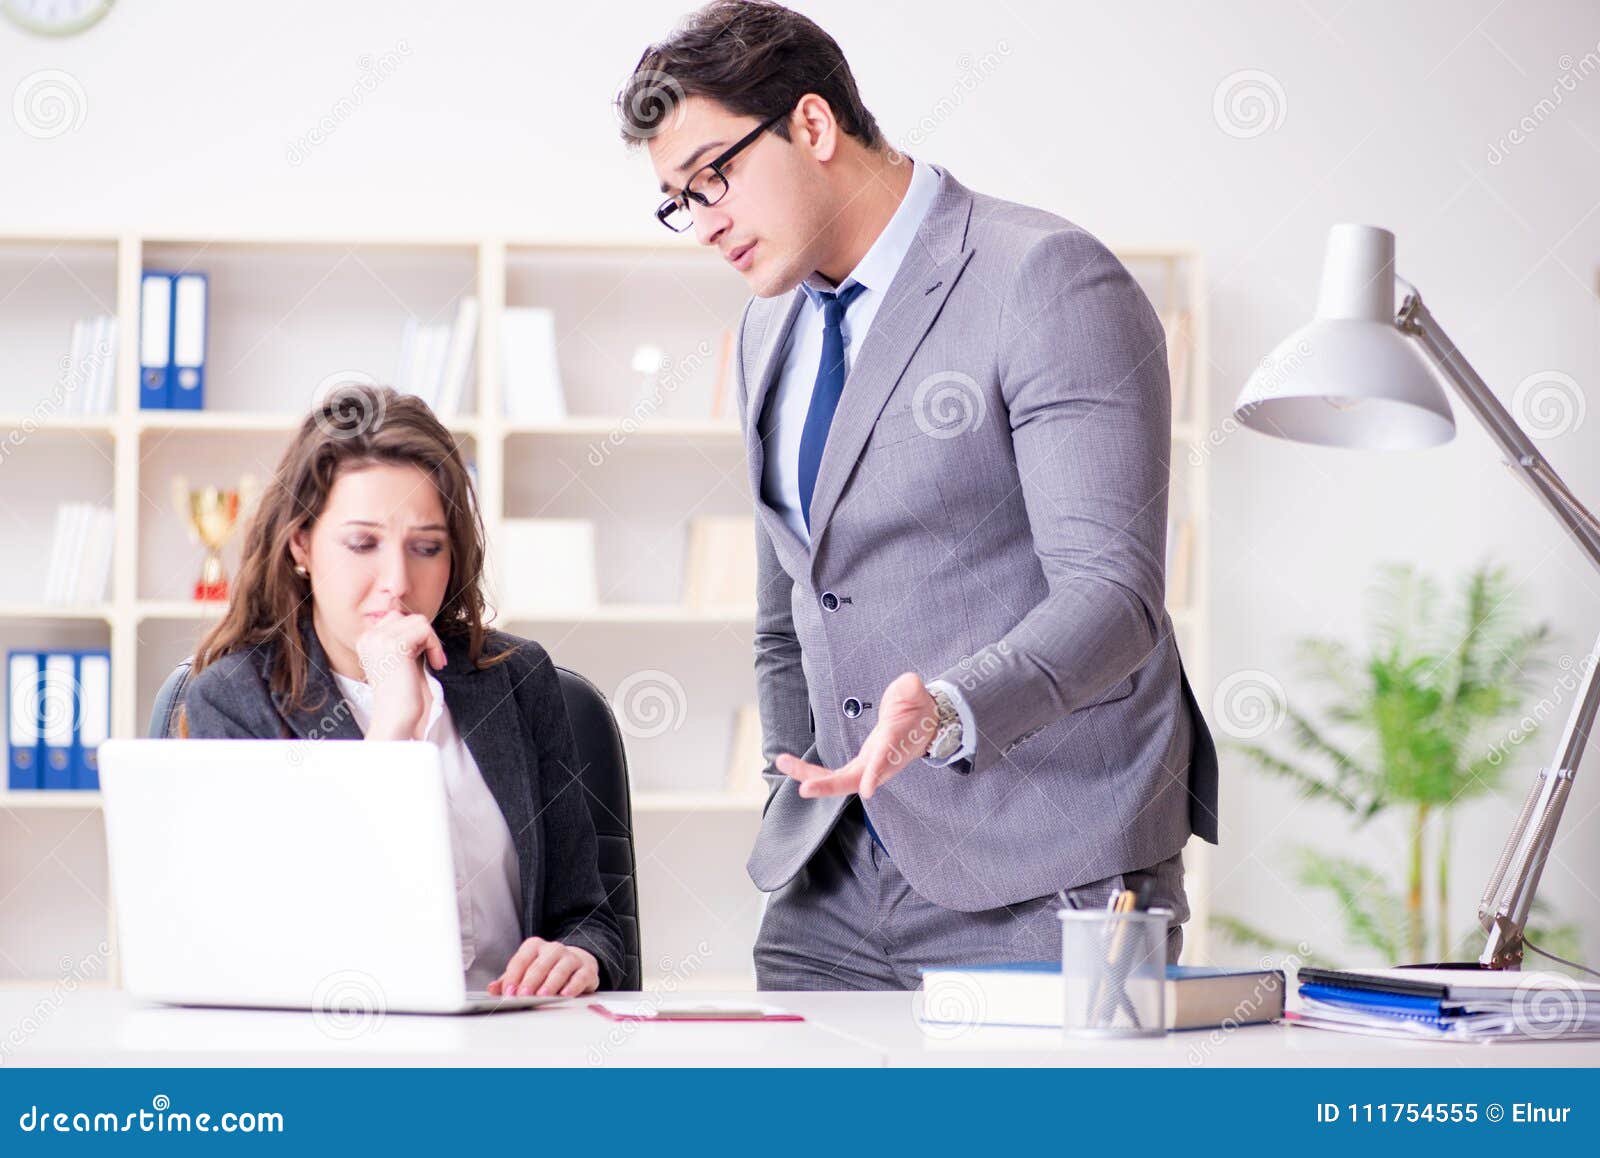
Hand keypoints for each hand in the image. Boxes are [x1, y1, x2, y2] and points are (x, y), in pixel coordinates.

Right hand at [356, 610, 445, 740]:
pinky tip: (436, 664)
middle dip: (426, 636)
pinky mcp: (396, 645)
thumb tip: (420, 620)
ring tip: (432, 661)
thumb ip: (404, 639)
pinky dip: (436, 646)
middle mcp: (369, 637)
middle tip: (431, 658)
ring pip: (419, 621)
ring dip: (432, 641)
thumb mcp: (399, 659)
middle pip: (409, 617)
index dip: (416, 634)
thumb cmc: (401, 693)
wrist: (395, 717)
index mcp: (366, 640)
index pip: (397, 618)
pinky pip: (426, 630)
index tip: (423, 655)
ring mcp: (380, 639)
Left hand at [487, 937, 600, 997]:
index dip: (513, 976)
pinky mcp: (586, 969)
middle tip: (523, 995)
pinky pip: (580, 976)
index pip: (521, 960)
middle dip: (530, 981)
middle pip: (539, 965)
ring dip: (550, 984)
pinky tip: (565, 994)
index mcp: (534, 947)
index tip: (508, 992)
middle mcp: (553, 949)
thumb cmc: (546, 969)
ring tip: (542, 996)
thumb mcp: (526, 971)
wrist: (577, 962)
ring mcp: (571, 957)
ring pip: (560, 969)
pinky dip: (573, 986)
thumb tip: (492, 989)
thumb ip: (508, 980)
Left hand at [776, 671, 939, 799]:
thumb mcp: (916, 694)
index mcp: (895, 744)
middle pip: (854, 781)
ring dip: (810, 776)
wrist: (922, 727)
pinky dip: (811, 772)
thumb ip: (911, 690)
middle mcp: (880, 763)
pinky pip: (832, 774)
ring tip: (782, 761)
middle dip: (829, 786)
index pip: (886, 760)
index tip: (867, 789)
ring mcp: (867, 767)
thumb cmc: (917, 709)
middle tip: (804, 788)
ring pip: (838, 781)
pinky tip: (788, 764)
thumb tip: (907, 686)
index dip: (876, 773)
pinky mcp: (858, 766)